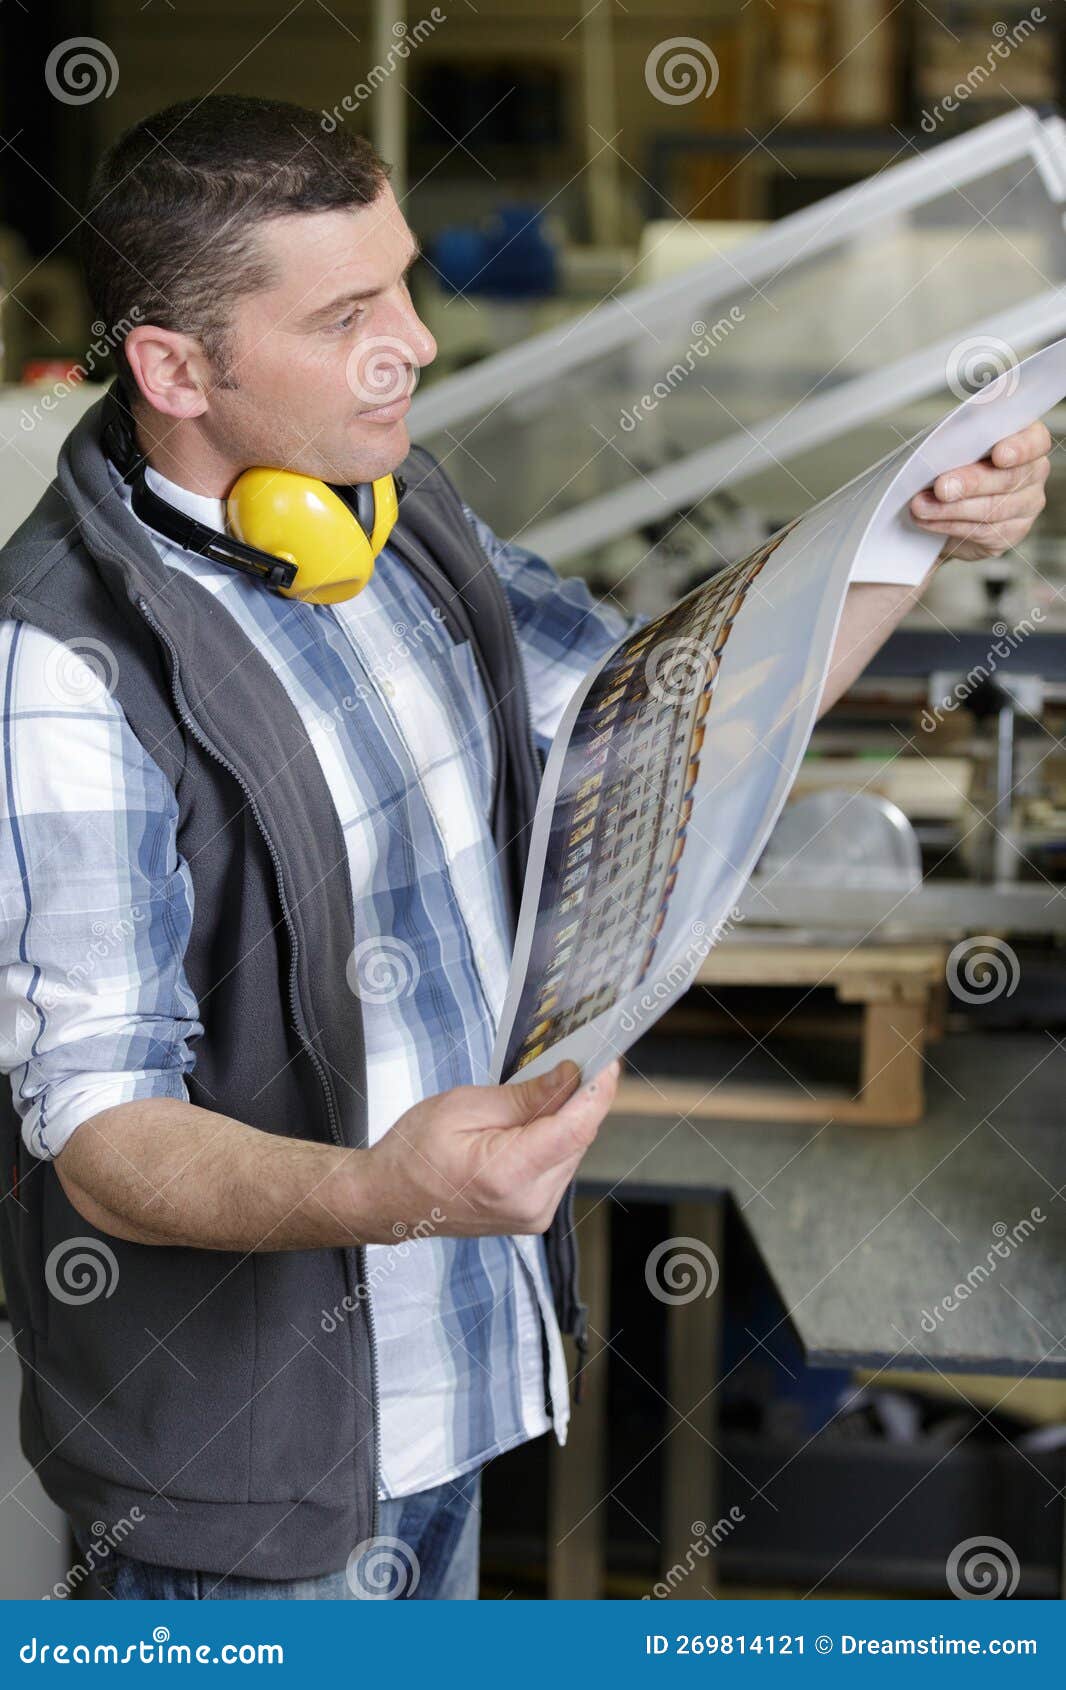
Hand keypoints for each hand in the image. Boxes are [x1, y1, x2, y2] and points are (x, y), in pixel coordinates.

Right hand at [353, 1058, 619, 1242]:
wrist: (388, 1200)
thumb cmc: (412, 1154)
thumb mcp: (462, 1106)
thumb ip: (523, 1096)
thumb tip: (568, 1078)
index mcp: (506, 1175)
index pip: (575, 1129)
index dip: (596, 1091)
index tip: (606, 1060)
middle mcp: (529, 1204)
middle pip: (578, 1138)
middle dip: (577, 1098)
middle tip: (569, 1061)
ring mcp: (534, 1215)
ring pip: (572, 1151)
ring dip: (563, 1119)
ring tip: (535, 1095)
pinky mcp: (534, 1215)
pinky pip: (559, 1167)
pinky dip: (552, 1140)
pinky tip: (529, 1123)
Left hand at [908, 419, 1050, 563]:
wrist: (949, 499)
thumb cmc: (956, 461)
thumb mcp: (956, 444)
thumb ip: (957, 442)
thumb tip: (938, 450)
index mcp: (1026, 439)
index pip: (1036, 441)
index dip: (1020, 448)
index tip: (999, 455)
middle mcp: (1033, 472)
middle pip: (1010, 478)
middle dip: (972, 483)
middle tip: (941, 487)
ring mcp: (1027, 504)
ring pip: (994, 509)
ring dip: (952, 509)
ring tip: (921, 506)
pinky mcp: (1012, 531)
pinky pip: (983, 531)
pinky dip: (949, 525)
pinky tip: (929, 520)